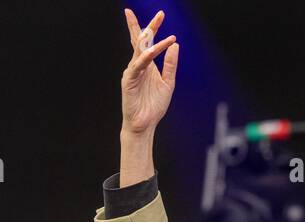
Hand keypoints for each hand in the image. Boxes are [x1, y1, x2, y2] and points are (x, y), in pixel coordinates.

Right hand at [120, 8, 177, 138]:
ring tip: (157, 29)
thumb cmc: (154, 106)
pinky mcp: (129, 81)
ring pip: (140, 51)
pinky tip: (150, 52)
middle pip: (142, 41)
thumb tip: (175, 45)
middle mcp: (138, 65)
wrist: (145, 124)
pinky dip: (144, 59)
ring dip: (150, 41)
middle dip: (150, 27)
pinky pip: (137, 67)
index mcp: (147, 64)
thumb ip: (170, 64)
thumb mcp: (168, 83)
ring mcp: (133, 71)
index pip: (147, 42)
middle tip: (160, 14)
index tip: (160, 14)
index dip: (152, 27)